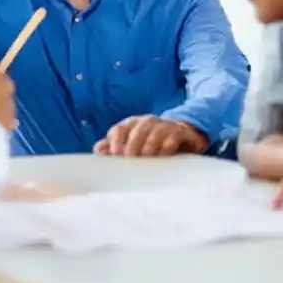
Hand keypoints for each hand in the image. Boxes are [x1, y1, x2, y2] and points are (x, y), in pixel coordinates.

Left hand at [93, 116, 207, 156]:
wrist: (183, 135)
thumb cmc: (151, 144)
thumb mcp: (132, 145)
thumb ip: (114, 148)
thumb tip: (99, 151)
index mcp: (131, 124)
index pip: (119, 130)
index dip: (115, 143)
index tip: (115, 157)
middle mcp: (147, 122)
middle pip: (136, 131)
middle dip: (131, 147)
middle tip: (130, 161)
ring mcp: (164, 125)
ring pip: (154, 134)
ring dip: (148, 148)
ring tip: (145, 160)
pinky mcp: (180, 132)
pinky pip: (173, 138)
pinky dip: (167, 147)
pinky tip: (163, 156)